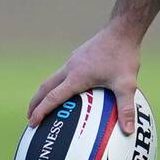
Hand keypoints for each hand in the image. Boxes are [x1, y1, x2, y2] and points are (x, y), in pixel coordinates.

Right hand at [26, 22, 141, 133]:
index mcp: (76, 77)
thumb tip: (129, 131)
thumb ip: (126, 108)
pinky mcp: (80, 55)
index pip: (52, 98)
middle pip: (45, 87)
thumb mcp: (127, 84)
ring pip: (54, 78)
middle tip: (30, 117)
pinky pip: (65, 71)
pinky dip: (60, 82)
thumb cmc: (124, 56)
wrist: (122, 29)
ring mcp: (74, 60)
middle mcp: (71, 68)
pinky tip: (70, 87)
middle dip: (36, 102)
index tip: (32, 123)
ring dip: (46, 91)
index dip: (40, 111)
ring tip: (45, 103)